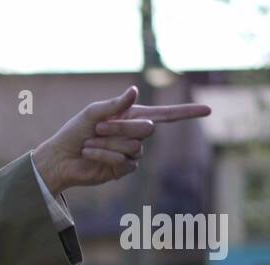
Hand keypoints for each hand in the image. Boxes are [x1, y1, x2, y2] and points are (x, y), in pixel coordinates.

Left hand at [31, 86, 210, 194]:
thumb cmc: (75, 132)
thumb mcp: (93, 113)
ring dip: (108, 143)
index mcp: (132, 116)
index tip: (208, 110)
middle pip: (147, 129)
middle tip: (97, 128)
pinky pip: (124, 161)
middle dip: (120, 127)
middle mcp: (135, 134)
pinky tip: (89, 154)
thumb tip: (134, 90)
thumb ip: (115, 104)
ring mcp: (131, 153)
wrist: (61, 158)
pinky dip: (104, 155)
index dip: (187, 113)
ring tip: (90, 143)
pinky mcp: (123, 169)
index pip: (166, 115)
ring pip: (135, 147)